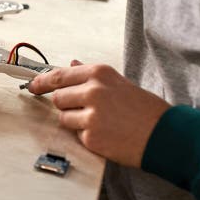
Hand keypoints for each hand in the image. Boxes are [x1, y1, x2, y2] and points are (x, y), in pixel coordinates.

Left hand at [28, 61, 170, 167]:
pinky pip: (77, 135)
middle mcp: (92, 91)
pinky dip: (87, 136)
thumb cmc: (145, 109)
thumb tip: (72, 63)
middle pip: (58, 97)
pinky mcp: (91, 137)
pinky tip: (107, 134)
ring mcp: (90, 115)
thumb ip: (92, 76)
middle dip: (67, 105)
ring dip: (75, 121)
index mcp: (99, 74)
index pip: (59, 75)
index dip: (42, 81)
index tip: (33, 85)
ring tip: (101, 122)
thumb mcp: (119, 83)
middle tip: (85, 110)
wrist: (166, 135)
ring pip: (63, 117)